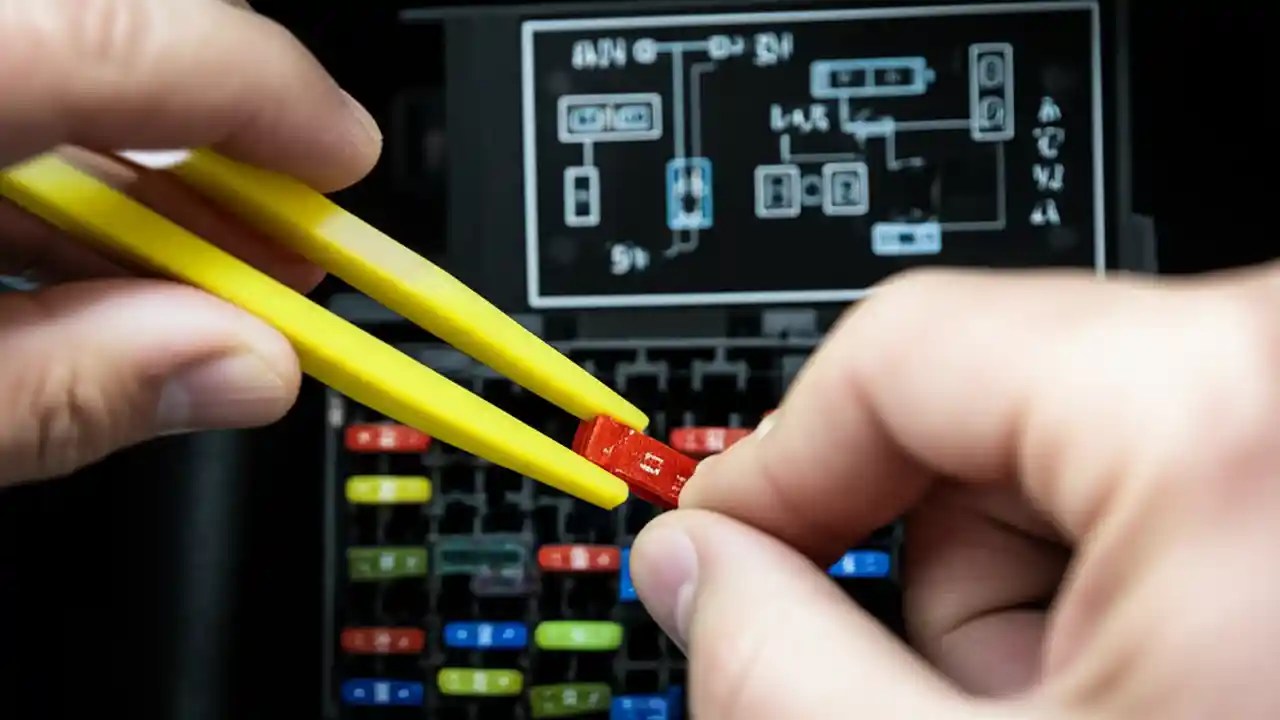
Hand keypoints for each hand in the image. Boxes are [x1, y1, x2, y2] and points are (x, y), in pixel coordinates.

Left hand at [0, 0, 380, 485]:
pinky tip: (62, 252)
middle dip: (216, 141)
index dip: (276, 95)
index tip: (344, 162)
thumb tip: (243, 368)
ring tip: (180, 278)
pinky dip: (41, 152)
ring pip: (50, 38)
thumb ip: (62, 391)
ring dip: (129, 160)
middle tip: (271, 255)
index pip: (142, 31)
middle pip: (112, 20)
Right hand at [631, 266, 1279, 717]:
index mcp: (1229, 415)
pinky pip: (1176, 492)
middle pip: (998, 408)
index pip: (901, 351)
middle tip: (982, 712)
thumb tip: (701, 576)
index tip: (730, 549)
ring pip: (1087, 463)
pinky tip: (1174, 701)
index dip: (781, 465)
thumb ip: (786, 673)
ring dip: (1046, 607)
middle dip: (943, 577)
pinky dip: (1134, 603)